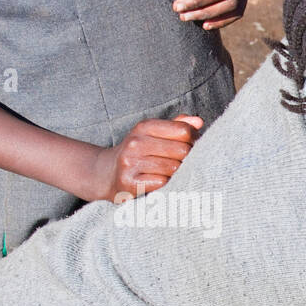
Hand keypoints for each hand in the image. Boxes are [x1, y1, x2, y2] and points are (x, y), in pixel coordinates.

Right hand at [87, 116, 203, 201]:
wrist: (107, 173)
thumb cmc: (139, 152)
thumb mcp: (154, 134)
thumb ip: (177, 126)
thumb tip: (198, 122)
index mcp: (144, 127)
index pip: (184, 131)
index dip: (194, 140)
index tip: (191, 145)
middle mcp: (136, 142)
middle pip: (182, 151)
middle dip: (187, 158)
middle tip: (181, 162)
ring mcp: (130, 162)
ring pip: (174, 168)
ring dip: (176, 173)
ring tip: (169, 172)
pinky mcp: (129, 181)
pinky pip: (162, 183)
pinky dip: (165, 184)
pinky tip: (159, 181)